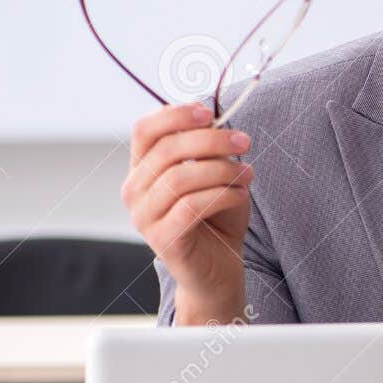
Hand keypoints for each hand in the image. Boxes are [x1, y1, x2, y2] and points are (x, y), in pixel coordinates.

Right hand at [122, 102, 254, 323]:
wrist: (219, 269)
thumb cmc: (217, 218)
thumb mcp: (215, 175)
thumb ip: (208, 150)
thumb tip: (214, 120)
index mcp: (142, 169)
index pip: (145, 130)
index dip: (175, 115)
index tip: (209, 113)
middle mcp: (134, 191)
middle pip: (166, 150)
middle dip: (211, 140)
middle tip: (245, 141)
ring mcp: (144, 217)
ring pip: (180, 178)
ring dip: (222, 170)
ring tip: (248, 174)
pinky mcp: (162, 239)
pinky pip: (191, 207)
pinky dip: (222, 195)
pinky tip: (241, 195)